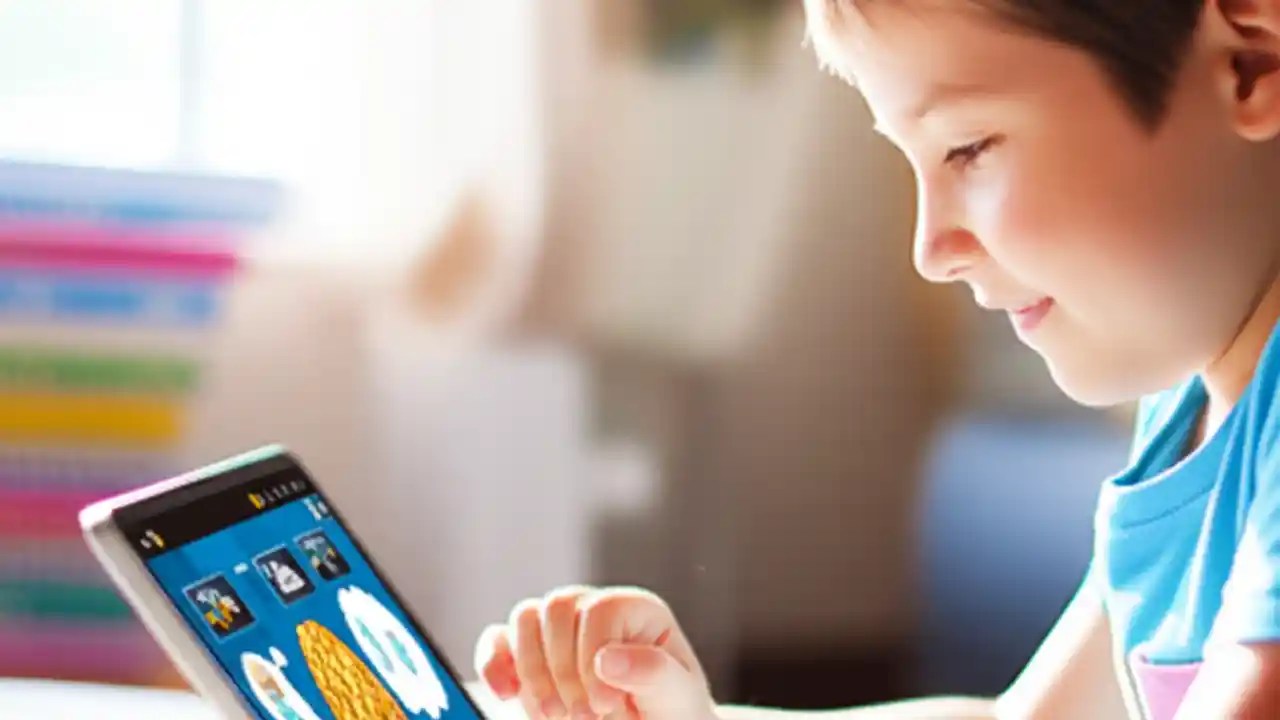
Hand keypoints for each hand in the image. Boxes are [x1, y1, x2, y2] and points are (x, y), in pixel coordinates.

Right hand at [474, 586, 717, 719]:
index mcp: (636, 610)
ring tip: (553, 715)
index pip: (600, 610)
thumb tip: (608, 657)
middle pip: (557, 607)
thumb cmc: (672, 714)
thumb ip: (654, 674)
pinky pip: (497, 640)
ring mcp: (560, 628)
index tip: (605, 706)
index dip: (594, 656)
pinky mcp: (530, 652)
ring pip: (524, 619)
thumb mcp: (677, 699)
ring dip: (532, 672)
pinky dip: (493, 665)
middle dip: (562, 669)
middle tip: (582, 717)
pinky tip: (506, 695)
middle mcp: (594, 608)